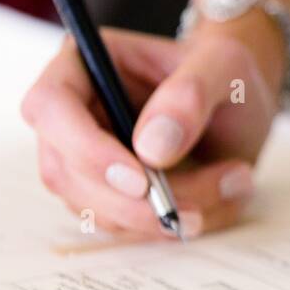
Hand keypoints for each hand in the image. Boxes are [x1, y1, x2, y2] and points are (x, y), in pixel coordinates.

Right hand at [21, 22, 279, 237]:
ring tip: (231, 185)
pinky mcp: (104, 192)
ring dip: (161, 215)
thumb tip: (150, 148)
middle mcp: (72, 113)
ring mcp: (83, 158)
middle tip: (196, 208)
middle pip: (66, 172)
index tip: (141, 181)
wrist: (239, 104)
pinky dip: (169, 223)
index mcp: (84, 64)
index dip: (87, 150)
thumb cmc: (224, 72)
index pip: (50, 107)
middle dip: (132, 202)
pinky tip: (215, 201)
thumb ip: (190, 96)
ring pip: (96, 208)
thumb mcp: (224, 67)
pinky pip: (123, 225)